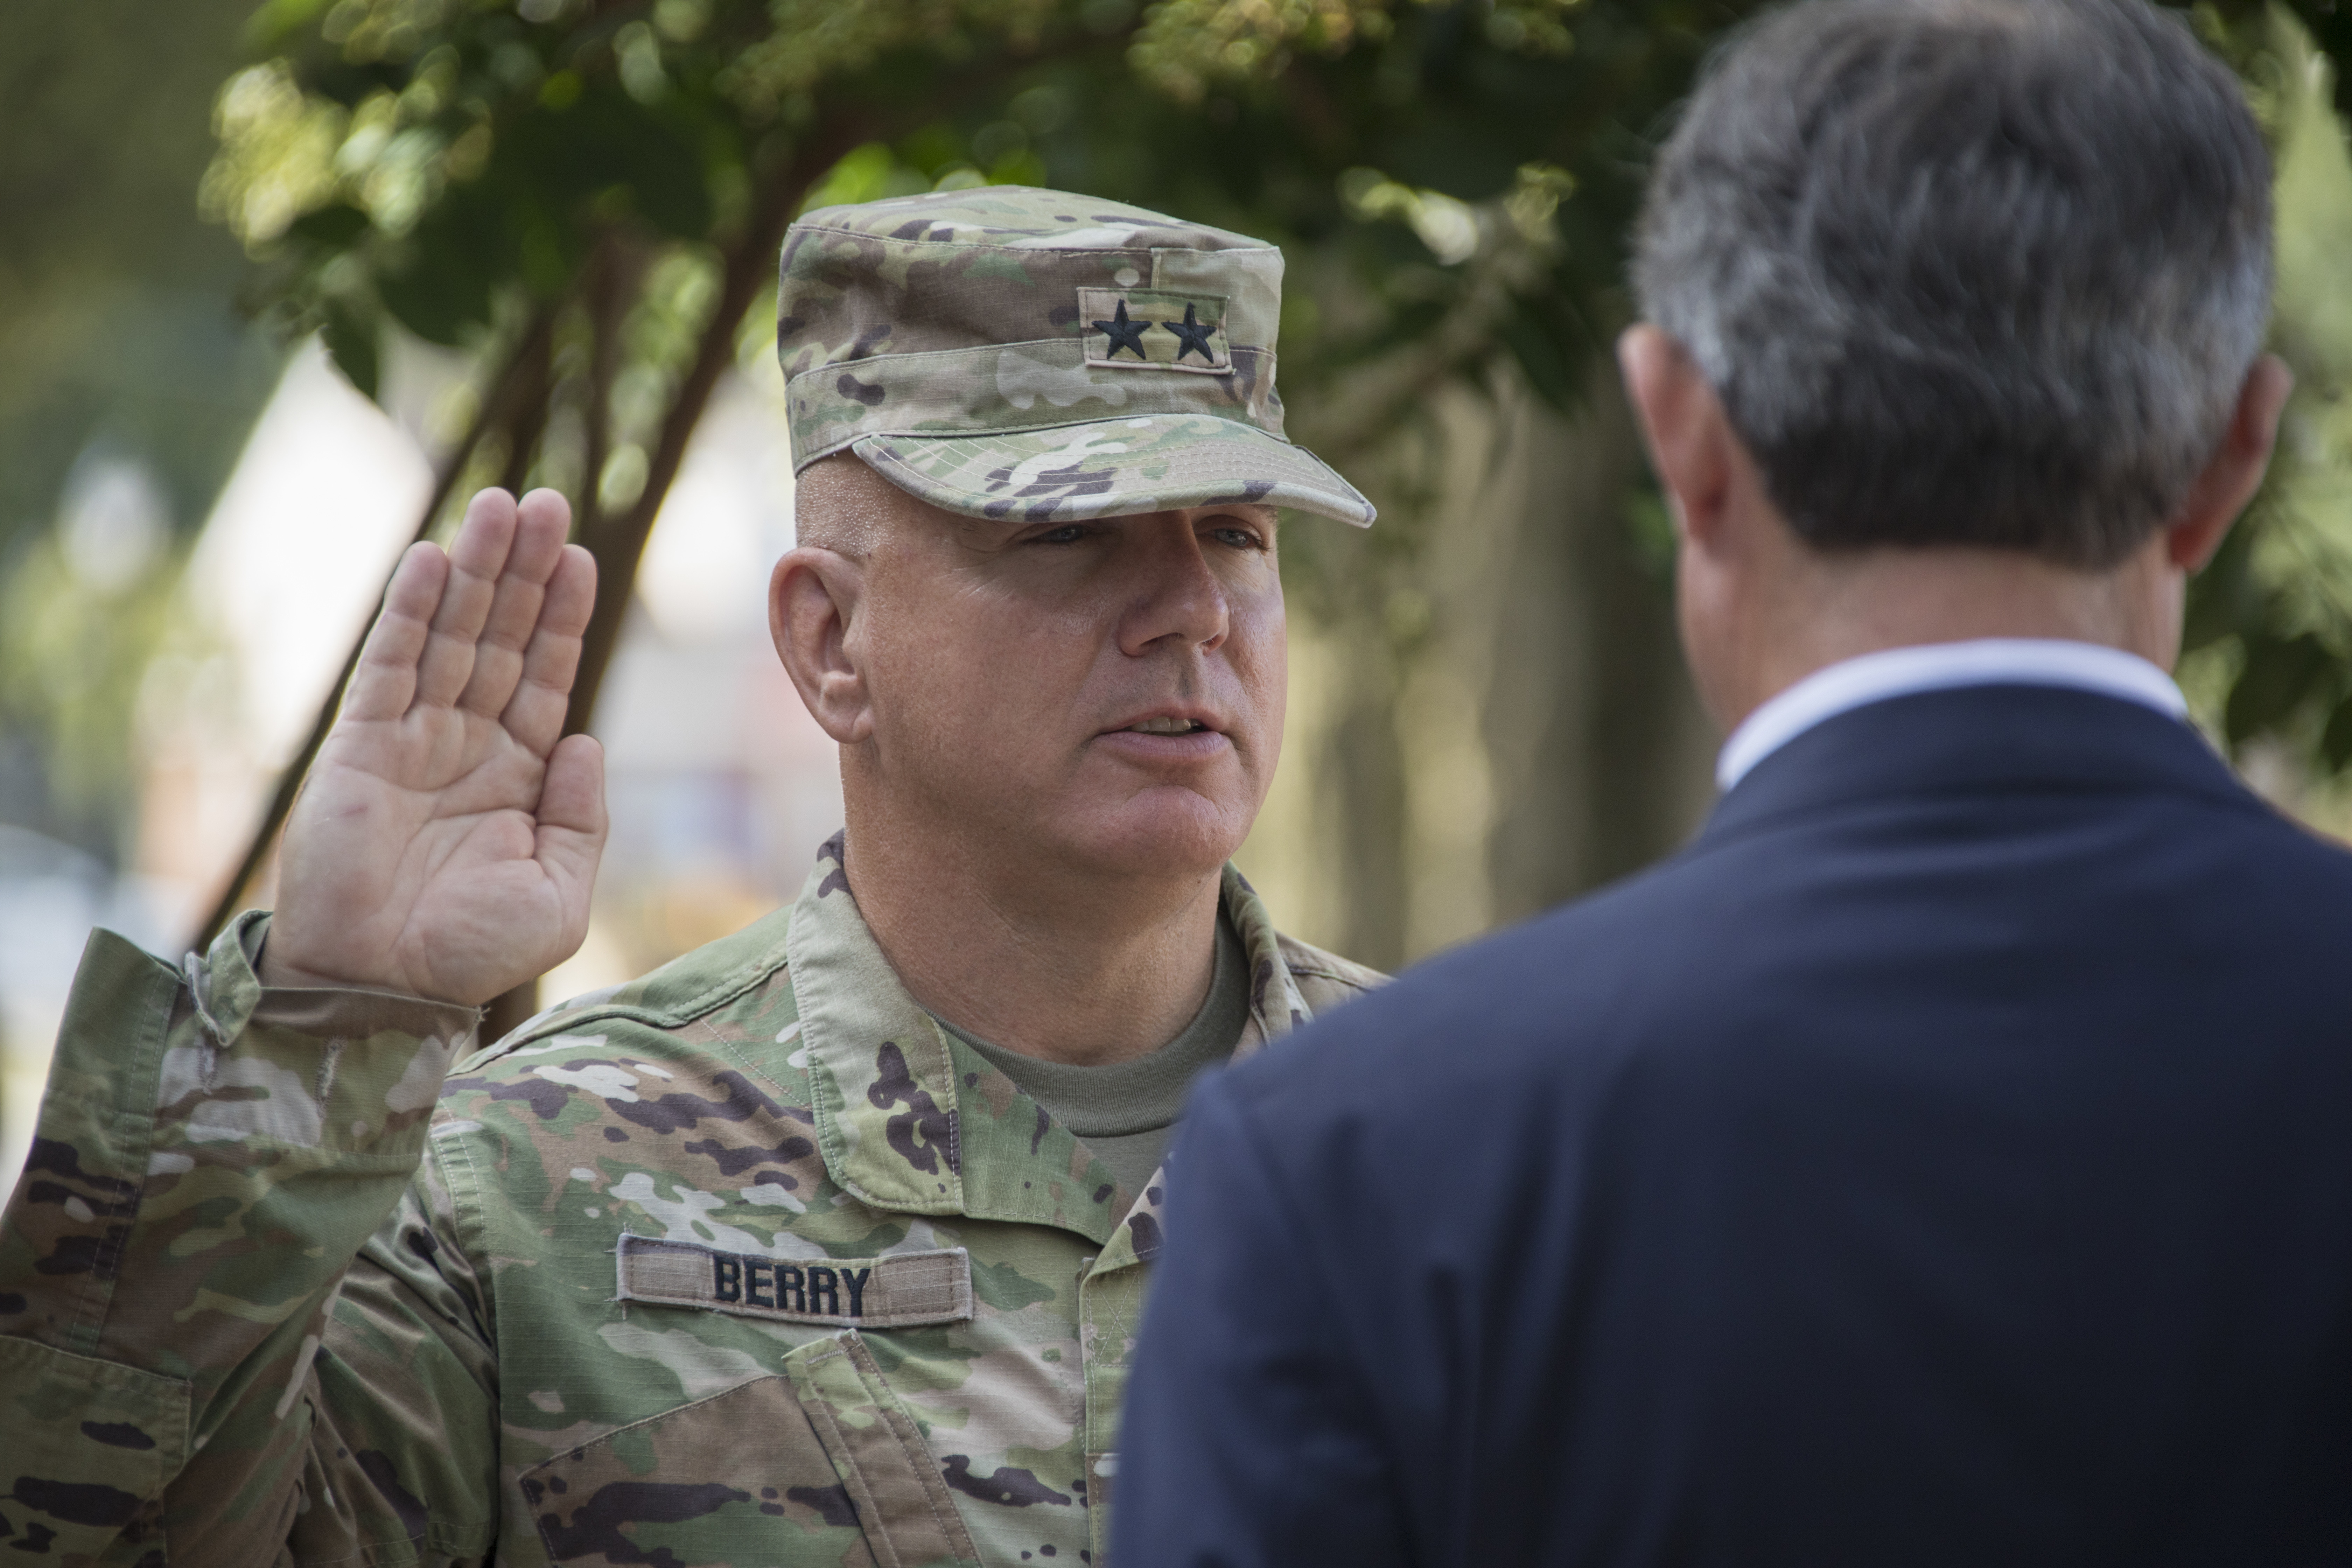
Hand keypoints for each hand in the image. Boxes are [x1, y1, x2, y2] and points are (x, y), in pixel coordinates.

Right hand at [261, 488, 606, 1005]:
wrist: (384, 987)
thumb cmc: (469, 953)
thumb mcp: (558, 894)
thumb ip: (582, 819)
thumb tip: (585, 737)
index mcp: (519, 777)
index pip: (545, 676)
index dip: (561, 616)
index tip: (580, 556)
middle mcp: (467, 746)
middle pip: (500, 638)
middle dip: (522, 572)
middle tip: (545, 501)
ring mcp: (412, 740)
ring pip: (450, 636)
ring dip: (474, 571)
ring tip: (499, 506)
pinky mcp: (361, 745)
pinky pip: (390, 665)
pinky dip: (411, 613)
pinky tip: (432, 561)